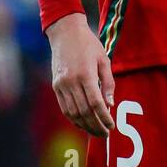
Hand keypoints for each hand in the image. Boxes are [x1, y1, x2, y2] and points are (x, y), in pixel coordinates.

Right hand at [46, 13, 114, 136]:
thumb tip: (110, 104)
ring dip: (85, 125)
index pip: (95, 103)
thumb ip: (108, 83)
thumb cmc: (88, 44)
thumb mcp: (104, 60)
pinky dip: (73, 118)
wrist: (65, 32)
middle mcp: (71, 81)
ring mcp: (61, 84)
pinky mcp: (56, 85)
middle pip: (84, 111)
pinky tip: (83, 123)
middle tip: (105, 134)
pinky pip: (64, 107)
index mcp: (85, 74)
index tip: (111, 125)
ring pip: (72, 112)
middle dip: (95, 125)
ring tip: (95, 131)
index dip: (104, 117)